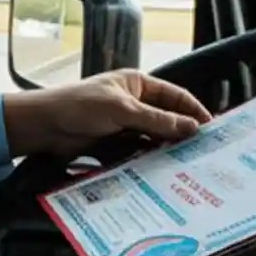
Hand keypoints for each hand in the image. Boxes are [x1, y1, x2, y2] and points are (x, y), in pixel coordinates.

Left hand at [2, 69, 213, 157]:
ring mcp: (125, 123)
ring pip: (155, 137)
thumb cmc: (79, 106)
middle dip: (183, 133)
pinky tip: (164, 171)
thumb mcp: (122, 110)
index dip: (194, 110)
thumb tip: (192, 128)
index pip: (175, 95)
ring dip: (168, 149)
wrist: (44, 125)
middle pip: (167, 118)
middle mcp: (133, 102)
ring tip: (189, 165)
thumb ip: (157, 120)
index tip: (212, 129)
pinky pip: (140, 151)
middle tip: (204, 153)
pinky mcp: (115, 142)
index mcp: (136, 84)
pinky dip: (151, 159)